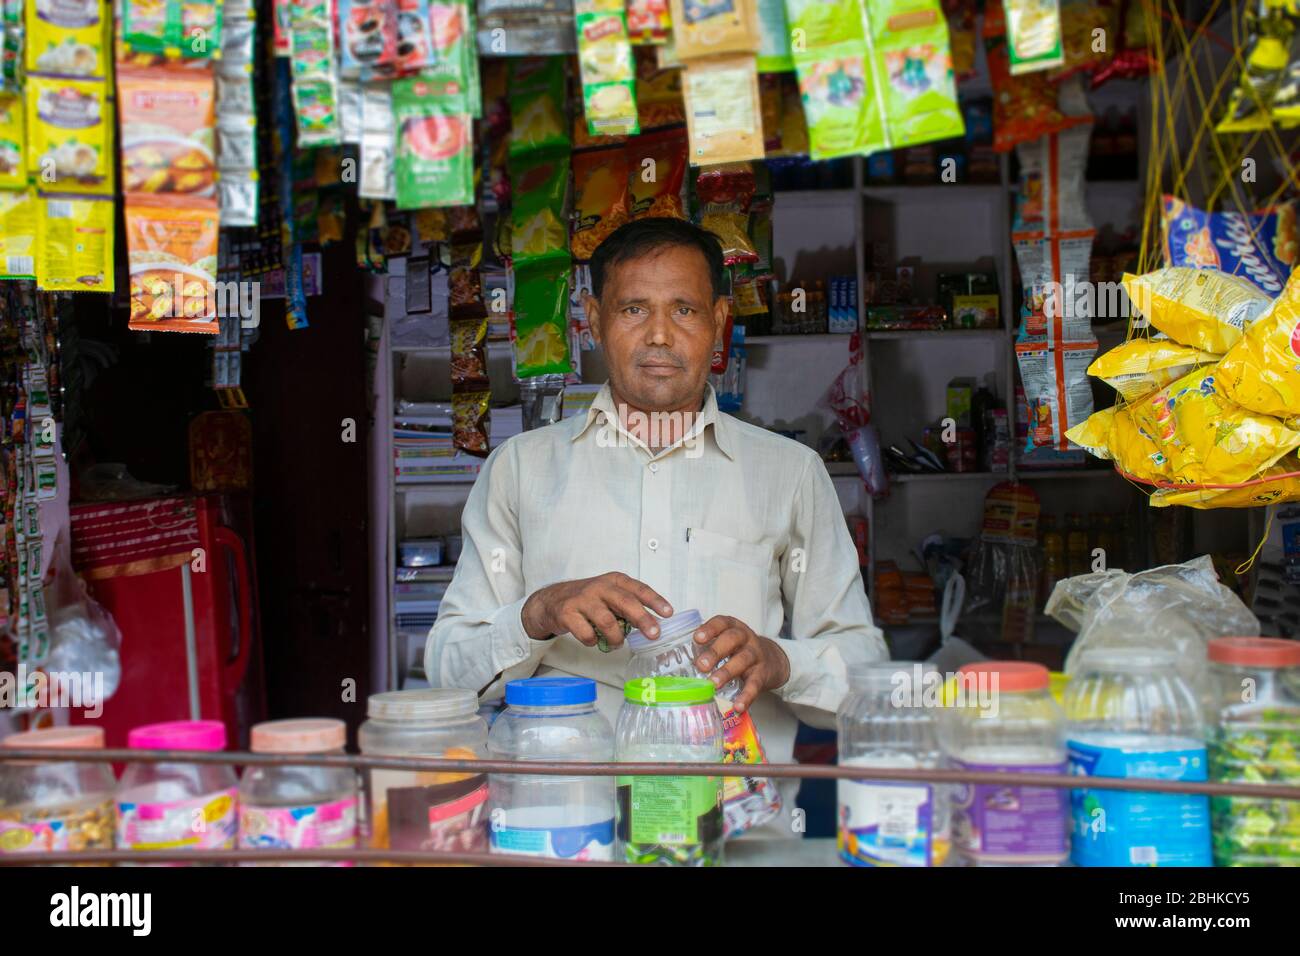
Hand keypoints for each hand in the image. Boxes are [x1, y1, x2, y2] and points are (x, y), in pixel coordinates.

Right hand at [521, 572, 672, 647]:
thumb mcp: (610, 595)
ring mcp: (582, 599)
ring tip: (617, 643)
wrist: (552, 600)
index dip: (655, 600)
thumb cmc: (589, 599)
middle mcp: (599, 587)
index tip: (668, 613)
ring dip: (616, 638)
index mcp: (614, 581)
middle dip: (643, 619)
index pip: (639, 589)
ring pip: (607, 622)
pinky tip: (592, 639)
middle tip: (654, 634)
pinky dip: (593, 641)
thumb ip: (629, 606)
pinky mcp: (567, 613)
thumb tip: (654, 624)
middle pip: (625, 602)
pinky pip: (586, 634)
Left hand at [691, 616, 789, 712]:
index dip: (710, 629)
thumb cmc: (740, 650)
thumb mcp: (727, 641)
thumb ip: (707, 646)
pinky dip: (746, 696)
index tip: (697, 638)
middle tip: (700, 665)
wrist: (773, 660)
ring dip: (726, 673)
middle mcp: (746, 638)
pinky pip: (755, 685)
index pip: (722, 623)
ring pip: (742, 661)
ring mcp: (756, 655)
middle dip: (715, 652)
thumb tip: (675, 659)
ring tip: (713, 684)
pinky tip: (737, 706)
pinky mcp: (762, 674)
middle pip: (732, 639)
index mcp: (733, 627)